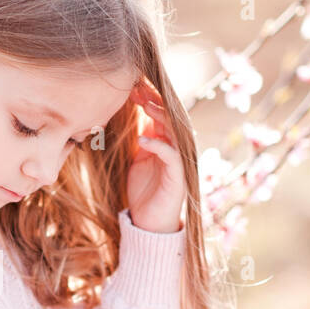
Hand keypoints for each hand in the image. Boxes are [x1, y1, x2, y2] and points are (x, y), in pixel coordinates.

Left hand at [126, 77, 185, 233]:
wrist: (150, 222)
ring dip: (159, 116)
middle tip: (138, 87)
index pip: (160, 113)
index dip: (147, 98)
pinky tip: (143, 138)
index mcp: (165, 141)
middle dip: (154, 100)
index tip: (131, 86)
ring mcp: (178, 160)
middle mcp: (175, 147)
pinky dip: (157, 145)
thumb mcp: (139, 159)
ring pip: (174, 130)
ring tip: (144, 104)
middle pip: (169, 116)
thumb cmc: (144, 191)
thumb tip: (136, 118)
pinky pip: (170, 155)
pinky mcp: (178, 175)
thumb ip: (141, 139)